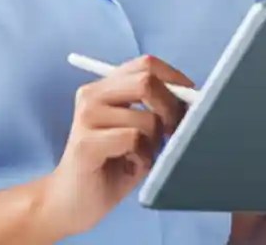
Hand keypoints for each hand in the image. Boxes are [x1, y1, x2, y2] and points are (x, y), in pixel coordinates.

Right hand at [36, 54, 193, 237]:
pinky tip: (132, 166)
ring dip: (156, 142)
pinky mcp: (86, 144)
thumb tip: (193, 96)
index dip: (175, 79)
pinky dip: (144, 156)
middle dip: (171, 107)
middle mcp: (91, 96)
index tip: (189, 101)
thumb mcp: (137, 130)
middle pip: (146, 81)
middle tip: (173, 132)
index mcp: (104, 88)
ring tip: (143, 157)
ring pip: (146, 117)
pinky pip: (133, 139)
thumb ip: (156, 108)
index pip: (146, 63)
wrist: (72, 203)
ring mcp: (86, 118)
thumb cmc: (112, 166)